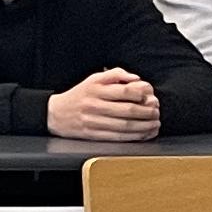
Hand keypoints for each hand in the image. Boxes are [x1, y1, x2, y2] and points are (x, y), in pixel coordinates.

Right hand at [47, 67, 162, 141]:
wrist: (55, 114)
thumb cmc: (79, 96)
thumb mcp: (93, 79)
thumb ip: (115, 74)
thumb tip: (136, 78)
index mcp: (95, 89)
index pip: (124, 91)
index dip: (142, 93)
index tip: (150, 95)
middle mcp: (94, 105)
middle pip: (128, 110)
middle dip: (147, 112)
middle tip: (156, 111)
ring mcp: (94, 121)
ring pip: (126, 125)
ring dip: (145, 126)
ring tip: (155, 123)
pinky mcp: (94, 135)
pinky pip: (119, 137)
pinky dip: (135, 137)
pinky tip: (145, 133)